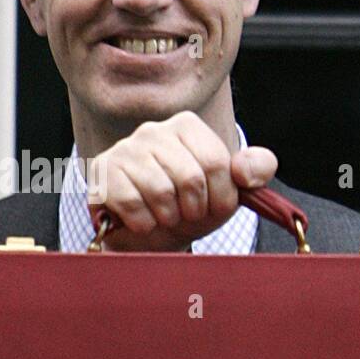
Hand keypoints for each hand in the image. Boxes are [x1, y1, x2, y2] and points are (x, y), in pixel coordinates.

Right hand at [85, 111, 277, 251]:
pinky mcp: (102, 172)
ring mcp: (124, 149)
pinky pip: (131, 203)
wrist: (153, 232)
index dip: (221, 197)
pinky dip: (144, 223)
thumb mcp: (232, 189)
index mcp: (187, 126)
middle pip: (191, 178)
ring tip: (165, 215)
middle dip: (194, 209)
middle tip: (186, 213)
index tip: (212, 205)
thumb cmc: (194, 205)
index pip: (217, 163)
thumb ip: (257, 169)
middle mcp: (153, 130)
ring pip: (161, 191)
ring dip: (169, 217)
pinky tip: (143, 219)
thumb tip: (244, 172)